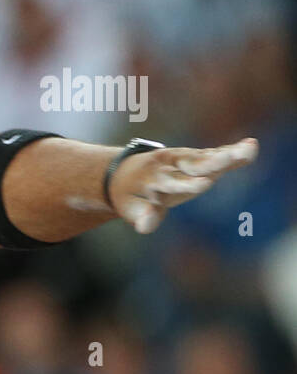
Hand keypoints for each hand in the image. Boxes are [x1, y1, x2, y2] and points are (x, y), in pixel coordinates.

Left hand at [109, 138, 258, 233]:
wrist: (123, 171)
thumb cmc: (130, 196)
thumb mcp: (129, 208)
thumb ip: (142, 216)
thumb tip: (145, 227)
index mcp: (153, 180)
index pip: (172, 183)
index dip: (187, 184)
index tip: (204, 183)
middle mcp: (168, 166)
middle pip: (193, 164)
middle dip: (213, 162)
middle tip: (231, 157)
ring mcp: (181, 159)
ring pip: (206, 157)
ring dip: (228, 153)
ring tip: (250, 148)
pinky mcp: (193, 156)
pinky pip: (212, 154)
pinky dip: (229, 151)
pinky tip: (250, 147)